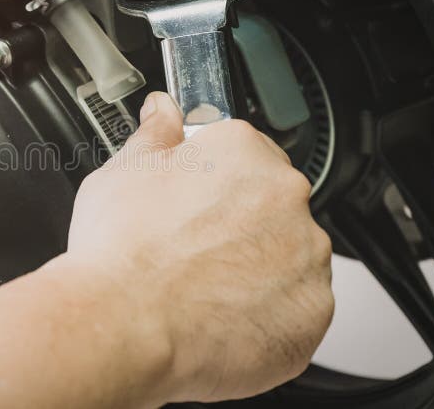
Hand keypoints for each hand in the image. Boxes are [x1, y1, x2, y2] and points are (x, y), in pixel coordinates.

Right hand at [65, 92, 333, 402]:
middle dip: (237, 223)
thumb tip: (162, 109)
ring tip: (202, 287)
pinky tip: (222, 315)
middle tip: (191, 248)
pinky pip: (296, 305)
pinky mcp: (312, 311)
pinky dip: (268, 312)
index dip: (213, 181)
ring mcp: (305, 256)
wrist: (124, 325)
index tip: (196, 202)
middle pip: (269, 204)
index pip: (243, 153)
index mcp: (244, 153)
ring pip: (287, 254)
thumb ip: (155, 133)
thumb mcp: (124, 170)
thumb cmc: (121, 250)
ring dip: (256, 266)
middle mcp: (285, 197)